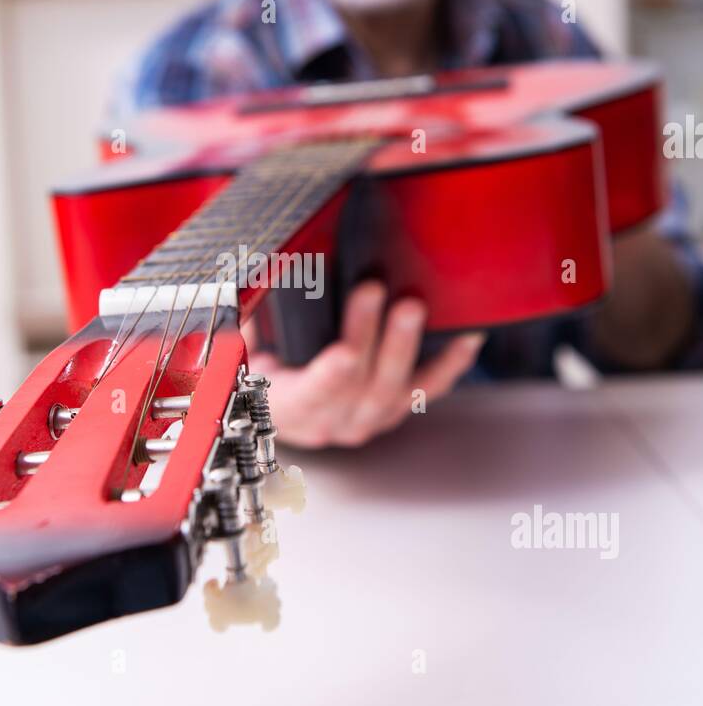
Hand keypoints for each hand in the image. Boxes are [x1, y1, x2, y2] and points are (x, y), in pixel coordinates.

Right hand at [242, 280, 484, 449]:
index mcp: (290, 409)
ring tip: (412, 306)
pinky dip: (449, 365)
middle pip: (358, 384)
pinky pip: (426, 390)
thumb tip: (247, 283)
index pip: (313, 395)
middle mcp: (332, 422)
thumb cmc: (257, 376)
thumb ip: (239, 324)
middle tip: (373, 291)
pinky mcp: (394, 409)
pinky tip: (467, 340)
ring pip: (393, 387)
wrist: (278, 411)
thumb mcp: (238, 353)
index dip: (330, 375)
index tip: (344, 352)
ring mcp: (367, 419)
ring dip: (405, 344)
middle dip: (368, 335)